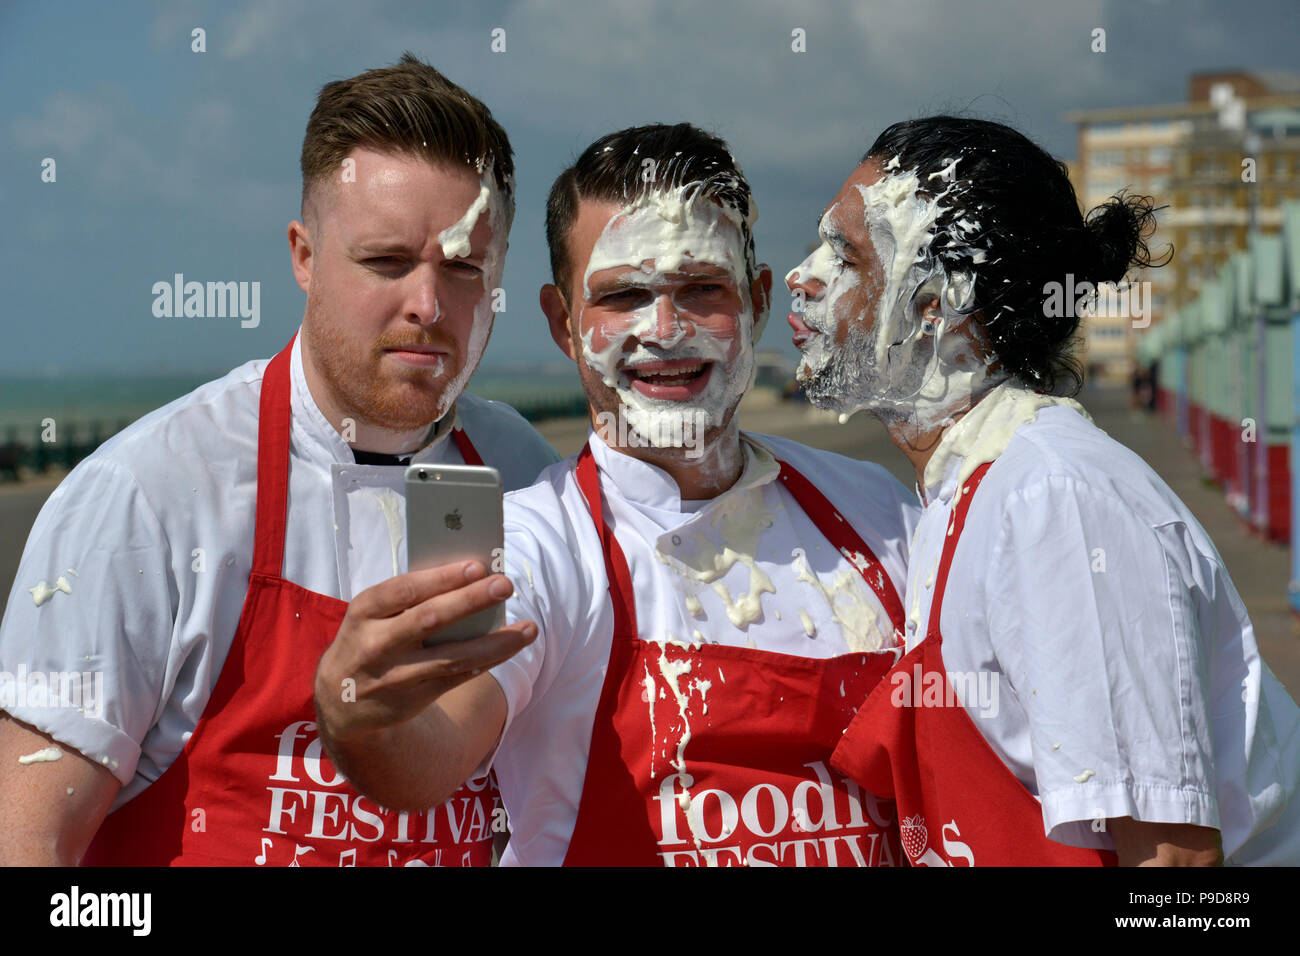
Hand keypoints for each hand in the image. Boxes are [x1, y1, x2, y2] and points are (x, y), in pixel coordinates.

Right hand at [314, 560, 535, 744]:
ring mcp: (396, 675)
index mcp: (364, 611)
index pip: (404, 589)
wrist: (340, 700)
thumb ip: (408, 598)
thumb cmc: (368, 638)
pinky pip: (458, 678)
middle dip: (470, 600)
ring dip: (495, 642)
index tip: (477, 565)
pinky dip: (487, 662)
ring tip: (528, 629)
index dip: (442, 577)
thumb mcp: (372, 614)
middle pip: (429, 619)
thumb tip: (469, 575)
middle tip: (504, 584)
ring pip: (452, 657)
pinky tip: (511, 647)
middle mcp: (376, 644)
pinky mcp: (414, 698)